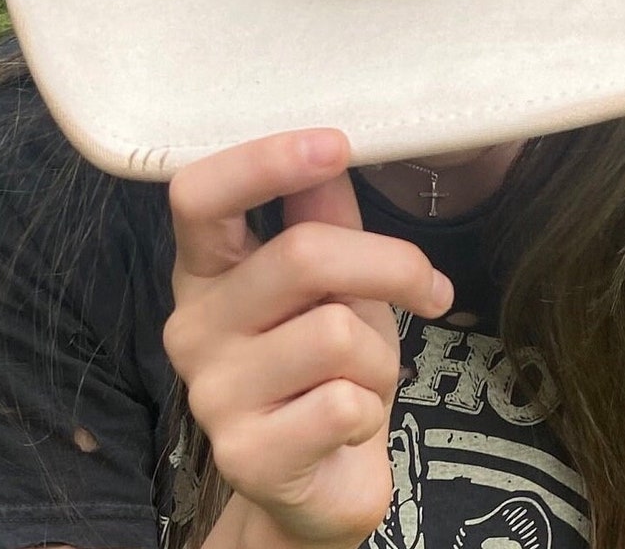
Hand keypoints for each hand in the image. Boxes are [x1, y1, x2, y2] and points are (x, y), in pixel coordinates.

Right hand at [163, 129, 454, 548]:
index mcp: (208, 269)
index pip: (201, 196)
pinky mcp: (245, 455)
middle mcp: (194, 324)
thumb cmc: (327, 366)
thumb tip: (333, 143)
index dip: (265, 162)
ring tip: (361, 377)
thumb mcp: (333, 282)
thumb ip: (325, 216)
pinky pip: (345, 402)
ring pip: (335, 332)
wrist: (318, 480)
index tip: (335, 144)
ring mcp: (212, 394)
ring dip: (380, 355)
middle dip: (390, 264)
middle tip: (431, 288)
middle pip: (301, 254)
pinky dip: (371, 407)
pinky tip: (347, 422)